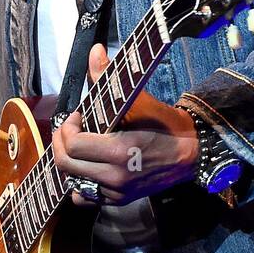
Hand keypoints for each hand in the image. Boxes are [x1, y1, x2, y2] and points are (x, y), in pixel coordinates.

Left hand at [55, 43, 199, 207]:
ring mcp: (117, 192)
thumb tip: (95, 51)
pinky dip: (80, 182)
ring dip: (69, 161)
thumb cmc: (166, 125)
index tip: (78, 115)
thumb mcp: (140, 100)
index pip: (74, 144)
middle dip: (62, 142)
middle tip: (70, 128)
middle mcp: (115, 177)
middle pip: (66, 164)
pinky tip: (87, 166)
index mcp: (120, 152)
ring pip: (73, 181)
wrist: (192, 152)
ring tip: (78, 145)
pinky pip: (86, 196)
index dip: (68, 127)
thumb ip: (110, 78)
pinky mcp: (119, 200)